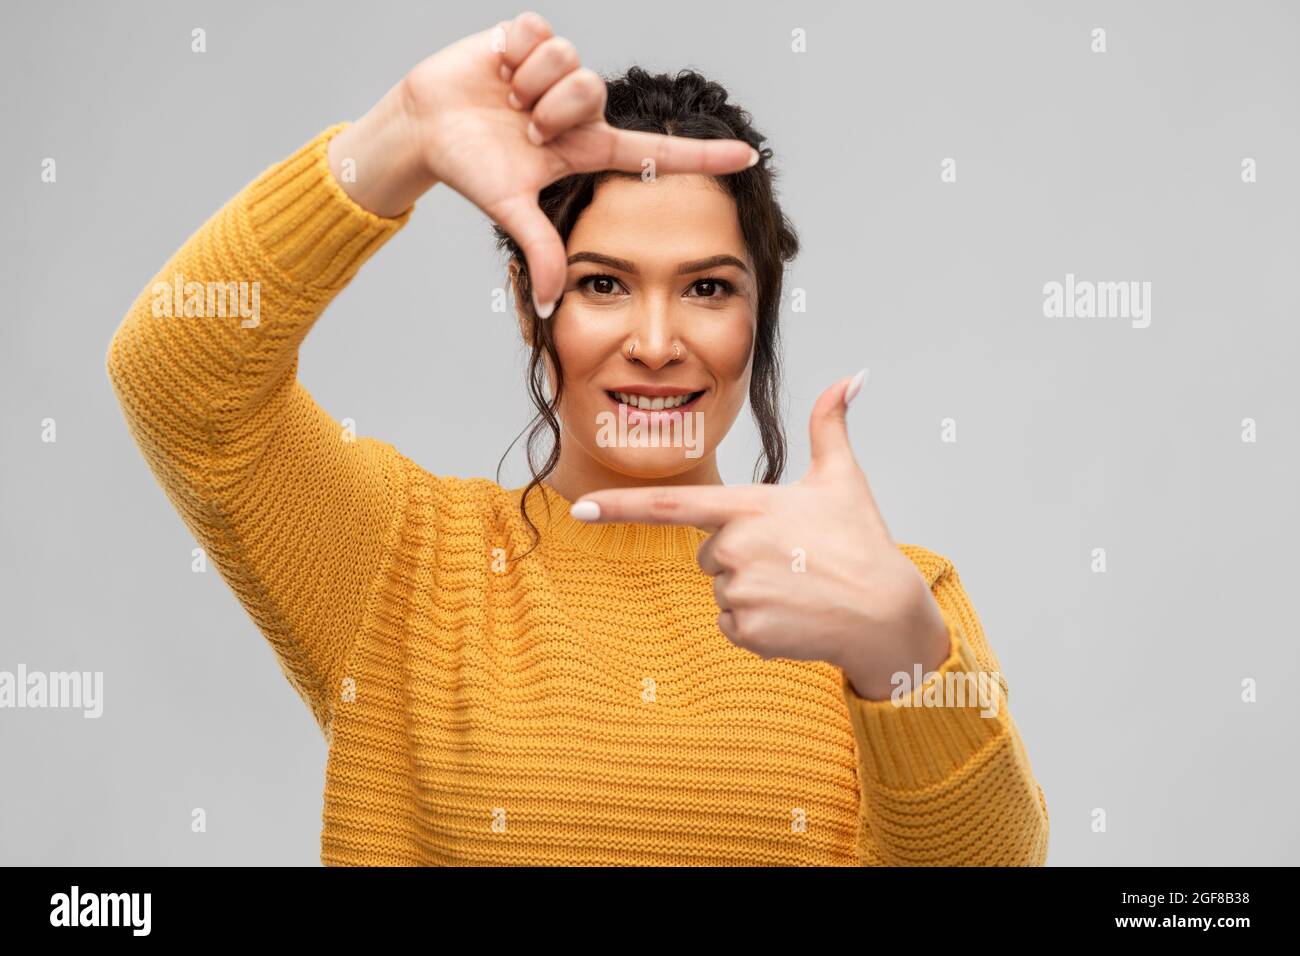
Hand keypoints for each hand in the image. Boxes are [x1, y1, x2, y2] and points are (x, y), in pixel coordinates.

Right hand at [396, 11, 755, 315]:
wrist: (425, 126)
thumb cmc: (471, 169)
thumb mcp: (509, 209)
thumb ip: (540, 251)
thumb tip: (548, 307)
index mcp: (586, 148)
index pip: (654, 153)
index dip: (703, 157)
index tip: (750, 157)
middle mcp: (580, 110)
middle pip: (594, 90)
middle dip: (552, 111)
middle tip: (523, 126)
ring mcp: (557, 72)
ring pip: (570, 60)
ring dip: (531, 83)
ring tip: (507, 99)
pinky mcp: (532, 38)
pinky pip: (540, 32)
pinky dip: (513, 52)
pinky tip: (497, 67)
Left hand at [569, 372, 952, 700]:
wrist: (886, 615)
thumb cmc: (863, 542)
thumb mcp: (843, 479)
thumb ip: (831, 425)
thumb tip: (852, 376)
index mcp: (748, 506)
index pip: (670, 504)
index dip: (621, 506)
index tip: (580, 509)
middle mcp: (735, 547)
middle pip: (706, 554)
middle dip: (740, 558)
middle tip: (791, 560)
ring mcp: (738, 591)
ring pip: (719, 590)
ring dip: (751, 593)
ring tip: (797, 589)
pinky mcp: (746, 630)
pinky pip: (730, 625)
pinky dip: (757, 626)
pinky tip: (793, 618)